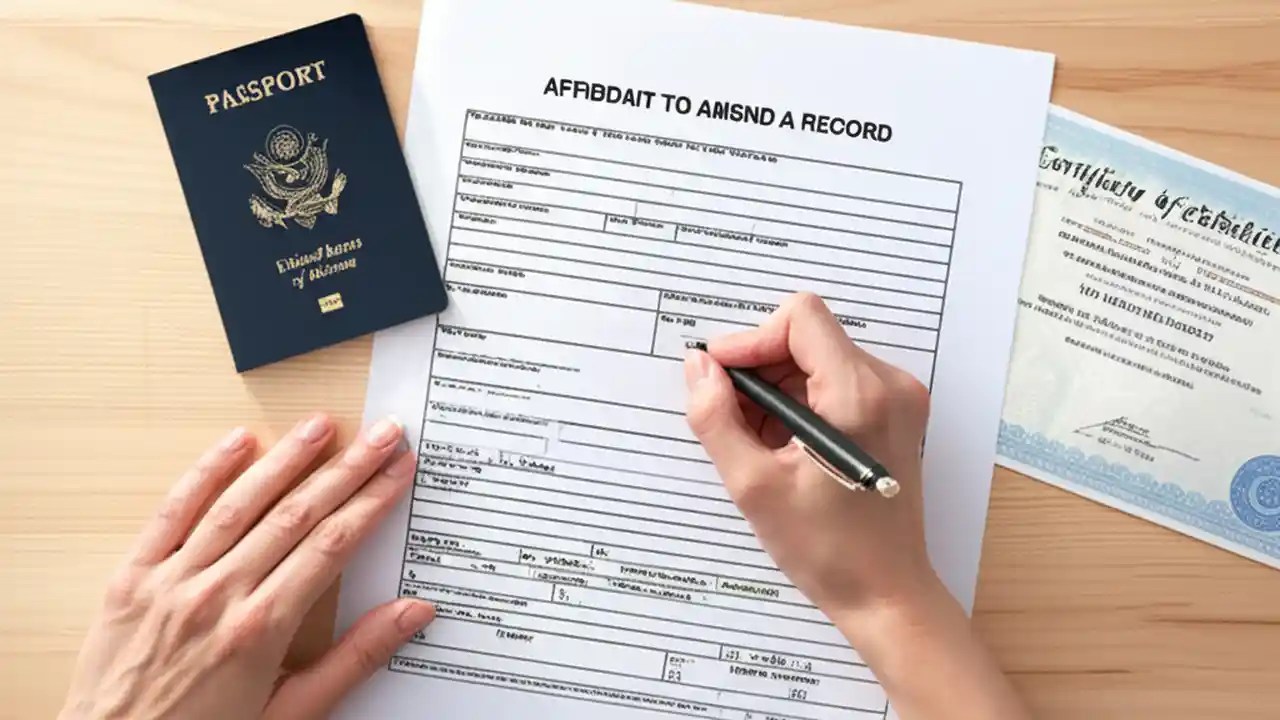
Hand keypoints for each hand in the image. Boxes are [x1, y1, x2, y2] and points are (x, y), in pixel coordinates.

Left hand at [59, 414, 434, 719]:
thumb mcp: (293, 714)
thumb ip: (355, 659)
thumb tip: (414, 614)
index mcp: (261, 628)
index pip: (332, 545)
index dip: (373, 500)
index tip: (400, 469)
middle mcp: (217, 595)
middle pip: (296, 515)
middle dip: (347, 469)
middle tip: (382, 434)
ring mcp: (171, 582)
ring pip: (239, 504)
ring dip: (286, 459)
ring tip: (322, 426)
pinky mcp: (131, 578)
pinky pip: (172, 513)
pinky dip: (205, 473)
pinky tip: (237, 442)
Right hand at [684, 292, 1028, 718]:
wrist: (886, 595)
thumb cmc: (826, 549)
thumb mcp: (754, 484)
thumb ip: (717, 417)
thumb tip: (698, 367)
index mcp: (859, 394)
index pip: (800, 318)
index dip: (751, 341)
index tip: (721, 380)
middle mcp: (888, 384)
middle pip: (807, 337)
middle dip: (760, 371)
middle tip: (732, 421)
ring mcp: (897, 399)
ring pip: (817, 359)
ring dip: (777, 390)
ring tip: (758, 444)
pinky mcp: (894, 415)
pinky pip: (835, 383)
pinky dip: (800, 403)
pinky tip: (783, 448)